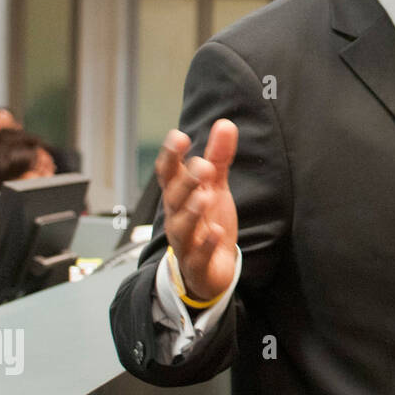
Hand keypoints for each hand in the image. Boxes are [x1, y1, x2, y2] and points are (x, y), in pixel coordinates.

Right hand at [155, 120, 238, 300]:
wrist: (210, 270)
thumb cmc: (208, 224)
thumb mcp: (216, 187)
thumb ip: (219, 157)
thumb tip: (225, 124)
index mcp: (180, 197)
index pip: (169, 174)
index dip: (171, 156)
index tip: (178, 136)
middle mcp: (178, 218)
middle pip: (175, 199)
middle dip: (185, 182)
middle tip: (202, 165)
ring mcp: (186, 243)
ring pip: (182, 227)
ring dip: (191, 212)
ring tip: (204, 196)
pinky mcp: (198, 265)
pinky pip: (198, 257)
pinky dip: (205, 246)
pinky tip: (216, 234)